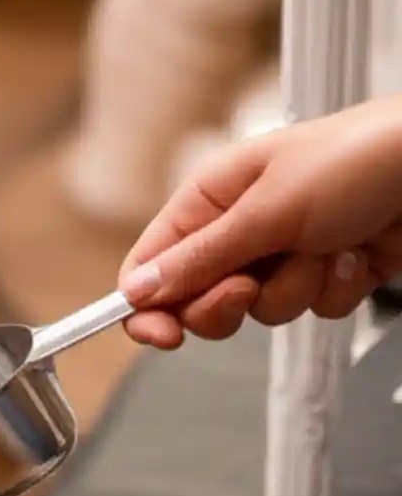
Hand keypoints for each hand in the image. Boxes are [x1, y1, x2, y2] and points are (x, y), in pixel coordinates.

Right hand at [117, 95, 401, 348]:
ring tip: (322, 249)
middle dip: (228, 302)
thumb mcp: (266, 212)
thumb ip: (200, 258)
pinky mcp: (324, 273)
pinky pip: (309, 309)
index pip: (150, 265)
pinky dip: (334, 289)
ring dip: (294, 289)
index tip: (162, 335)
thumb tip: (139, 289)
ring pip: (258, 311)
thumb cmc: (356, 160)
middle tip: (250, 284)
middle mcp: (239, 229)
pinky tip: (352, 253)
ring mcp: (282, 254)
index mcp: (208, 200)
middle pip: (197, 299)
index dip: (146, 306)